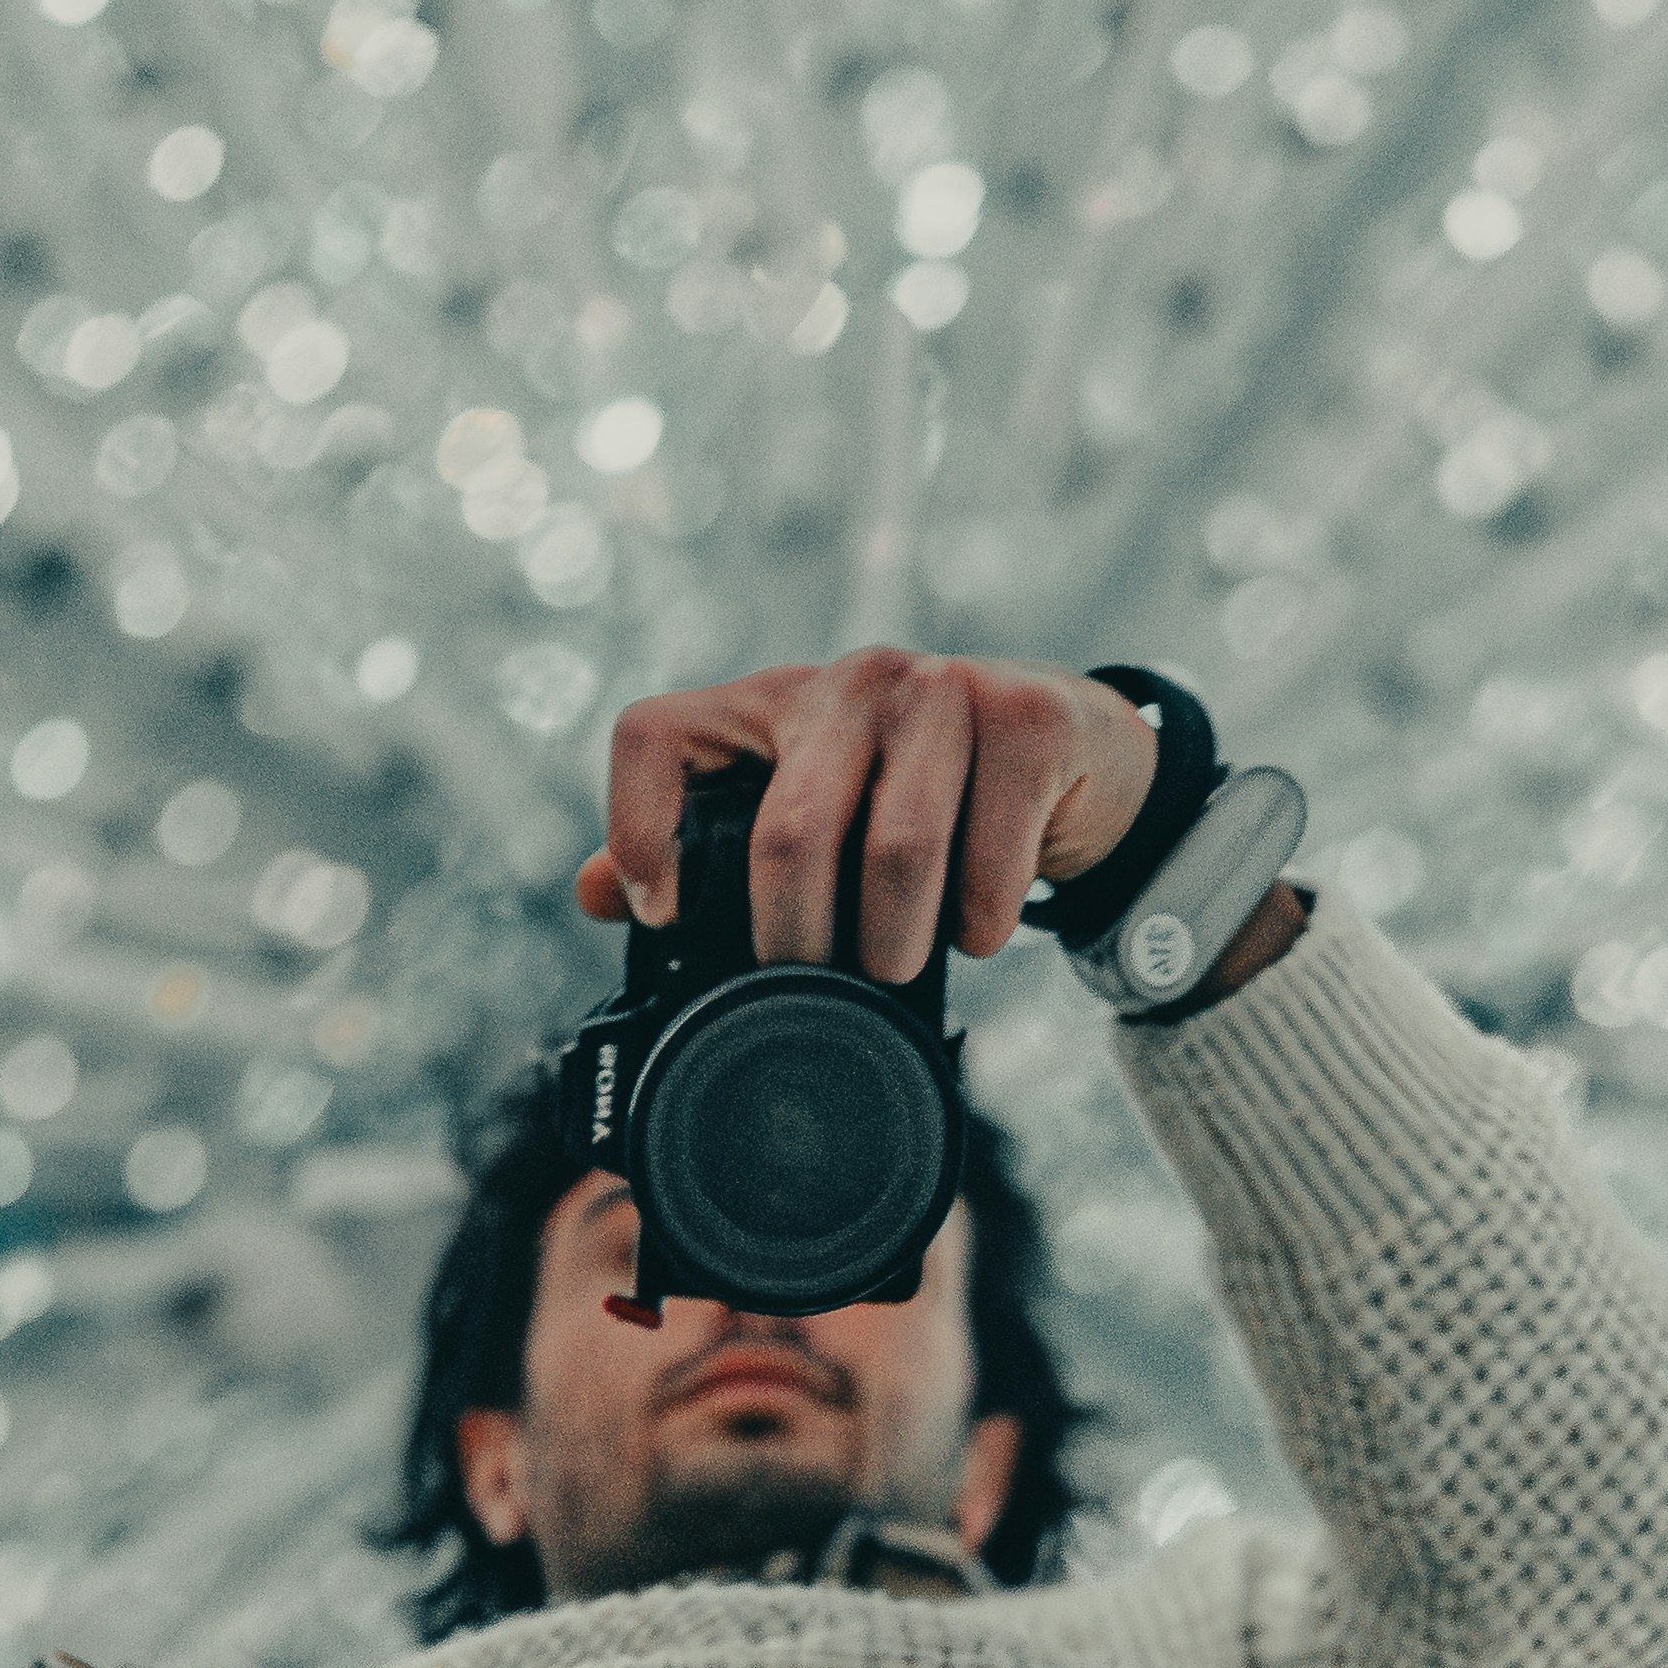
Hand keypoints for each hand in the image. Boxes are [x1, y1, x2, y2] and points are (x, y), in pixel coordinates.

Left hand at [579, 649, 1158, 987]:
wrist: (1072, 751)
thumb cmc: (919, 791)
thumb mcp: (811, 804)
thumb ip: (705, 845)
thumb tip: (595, 894)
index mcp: (773, 699)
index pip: (655, 735)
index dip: (637, 830)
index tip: (664, 912)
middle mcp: (850, 680)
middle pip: (788, 832)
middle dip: (795, 941)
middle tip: (809, 987)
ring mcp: (943, 688)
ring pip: (895, 853)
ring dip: (895, 944)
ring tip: (894, 971)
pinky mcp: (1027, 720)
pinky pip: (989, 858)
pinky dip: (979, 925)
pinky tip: (976, 930)